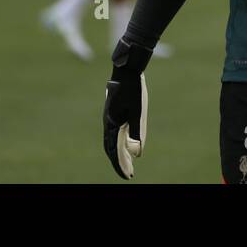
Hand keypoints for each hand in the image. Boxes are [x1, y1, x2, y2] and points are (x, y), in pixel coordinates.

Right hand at [103, 39, 151, 178]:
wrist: (125, 71)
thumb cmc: (133, 90)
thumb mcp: (138, 112)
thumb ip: (137, 131)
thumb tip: (138, 152)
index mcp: (112, 124)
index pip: (114, 151)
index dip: (120, 165)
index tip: (128, 176)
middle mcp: (108, 123)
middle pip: (112, 148)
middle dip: (120, 162)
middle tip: (129, 174)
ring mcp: (109, 118)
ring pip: (112, 141)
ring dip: (119, 153)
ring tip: (129, 163)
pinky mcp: (113, 113)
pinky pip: (114, 132)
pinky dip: (119, 142)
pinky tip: (126, 144)